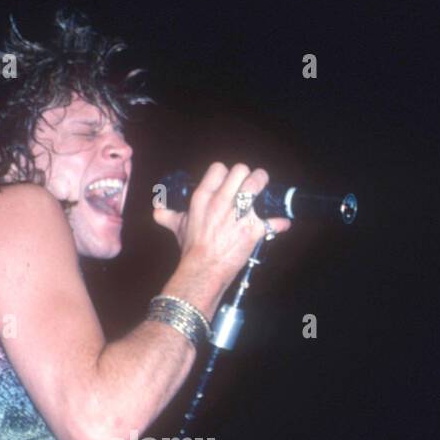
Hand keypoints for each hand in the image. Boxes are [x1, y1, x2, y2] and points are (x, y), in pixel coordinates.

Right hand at [153, 162, 291, 284]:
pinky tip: (281, 223)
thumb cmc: (191, 249)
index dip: (227, 173)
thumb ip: (168, 216)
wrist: (202, 270)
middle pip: (241, 170)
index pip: (219, 168)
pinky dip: (279, 222)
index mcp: (203, 197)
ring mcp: (239, 214)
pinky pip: (273, 220)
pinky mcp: (253, 229)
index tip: (230, 181)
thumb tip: (157, 211)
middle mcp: (222, 201)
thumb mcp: (178, 227)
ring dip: (263, 184)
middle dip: (248, 175)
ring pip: (257, 183)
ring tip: (265, 190)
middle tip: (251, 184)